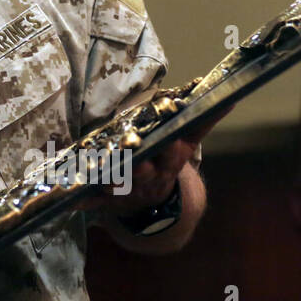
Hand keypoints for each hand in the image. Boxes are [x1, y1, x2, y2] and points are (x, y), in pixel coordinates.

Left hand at [79, 104, 227, 215]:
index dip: (171, 152)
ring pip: (118, 188)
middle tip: (133, 162)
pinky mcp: (105, 200)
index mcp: (168, 163)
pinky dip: (81, 202)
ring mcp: (127, 192)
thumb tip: (229, 97)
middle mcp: (149, 179)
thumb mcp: (186, 142)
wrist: (152, 200)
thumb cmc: (166, 161)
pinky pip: (91, 202)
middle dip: (139, 169)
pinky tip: (70, 202)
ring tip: (102, 177)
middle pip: (144, 174)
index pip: (172, 156)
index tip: (171, 144)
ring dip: (110, 183)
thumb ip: (203, 121)